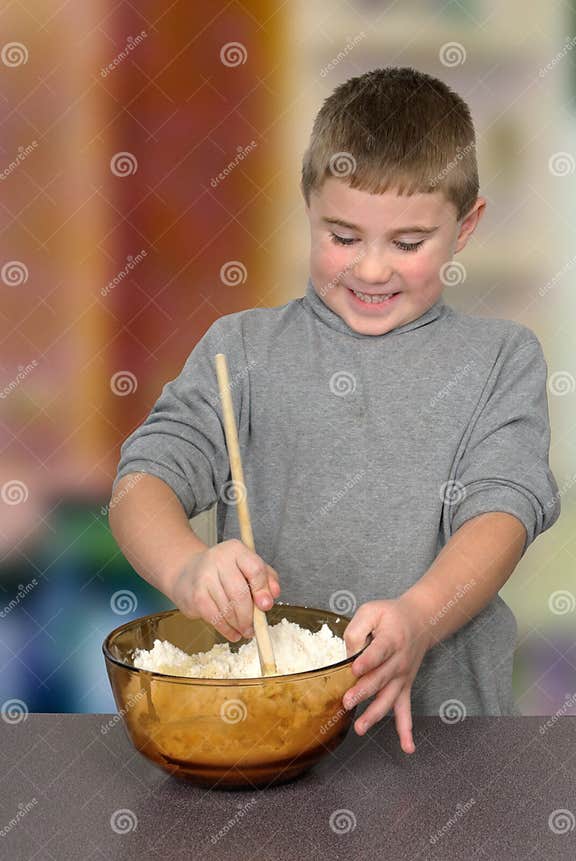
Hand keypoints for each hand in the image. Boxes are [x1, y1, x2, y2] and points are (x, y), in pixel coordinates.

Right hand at [170, 539, 280, 641]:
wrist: (188, 572)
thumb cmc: (225, 571)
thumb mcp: (248, 567)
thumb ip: (266, 579)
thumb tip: (274, 595)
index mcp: (236, 549)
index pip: (255, 569)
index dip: (263, 590)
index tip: (266, 606)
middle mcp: (219, 559)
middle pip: (240, 593)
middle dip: (249, 615)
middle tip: (254, 627)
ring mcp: (204, 577)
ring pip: (227, 609)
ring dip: (239, 624)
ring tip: (245, 630)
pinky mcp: (195, 595)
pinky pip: (214, 618)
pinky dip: (226, 629)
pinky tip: (233, 633)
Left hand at [342, 597, 430, 752]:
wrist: (421, 621)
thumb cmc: (391, 616)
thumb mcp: (372, 610)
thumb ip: (357, 628)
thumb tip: (348, 654)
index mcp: (391, 639)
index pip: (378, 652)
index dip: (367, 660)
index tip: (354, 669)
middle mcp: (399, 661)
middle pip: (380, 679)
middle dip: (363, 691)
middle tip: (347, 701)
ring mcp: (402, 677)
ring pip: (389, 698)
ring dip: (375, 714)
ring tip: (361, 727)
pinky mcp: (404, 686)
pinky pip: (406, 710)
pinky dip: (407, 729)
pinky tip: (408, 747)